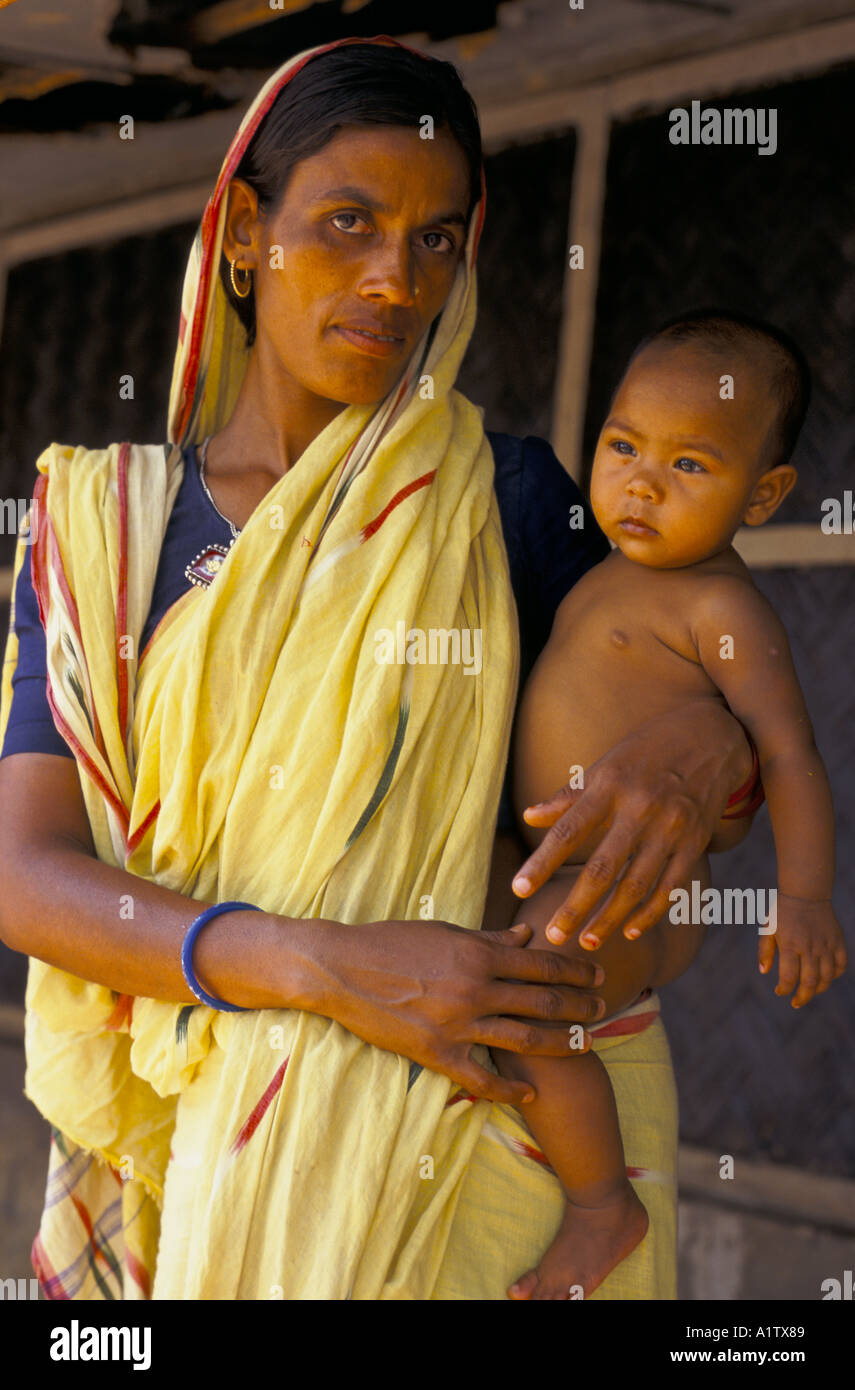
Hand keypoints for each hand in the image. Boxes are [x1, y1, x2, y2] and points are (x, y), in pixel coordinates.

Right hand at [310, 917, 605, 1106]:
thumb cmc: (392, 942)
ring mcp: (458, 1023)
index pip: (542, 964)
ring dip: (561, 1043)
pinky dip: (510, 1088)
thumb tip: (527, 936)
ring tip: (585, 1045)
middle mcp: (476, 988)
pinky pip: (482, 1077)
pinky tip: (530, 1093)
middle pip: (543, 1001)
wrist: (343, 969)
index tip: (598, 976)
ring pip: (524, 1039)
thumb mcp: (444, 932)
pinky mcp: (437, 1052)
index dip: (576, 971)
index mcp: (478, 953)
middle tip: (604, 1009)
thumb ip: (489, 938)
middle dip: (580, 1006)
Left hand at [511, 700, 751, 947]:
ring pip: (636, 885)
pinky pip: (671, 886)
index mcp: (610, 786)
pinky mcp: (696, 841)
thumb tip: (529, 816)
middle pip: (603, 868)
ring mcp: (671, 827)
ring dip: (610, 919)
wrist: (712, 735)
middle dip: (576, 907)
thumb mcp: (606, 764)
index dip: (542, 862)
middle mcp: (640, 808)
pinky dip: (651, 912)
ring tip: (587, 942)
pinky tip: (631, 931)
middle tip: (553, 935)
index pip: (569, 830)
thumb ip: (569, 795)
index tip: (519, 888)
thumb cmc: (648, 751)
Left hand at [758, 896, 846, 1007]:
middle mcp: (809, 947)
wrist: (806, 893)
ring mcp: (826, 945)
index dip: (784, 989)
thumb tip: (763, 972)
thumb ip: (764, 951)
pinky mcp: (837, 942)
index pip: (788, 976)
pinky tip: (825, 977)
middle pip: (810, 981)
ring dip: (818, 989)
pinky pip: (840, 965)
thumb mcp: (768, 929)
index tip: (779, 991)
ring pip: (827, 977)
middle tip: (796, 1002)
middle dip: (802, 997)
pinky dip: (834, 975)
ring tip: (809, 991)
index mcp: (790, 944)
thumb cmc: (782, 913)